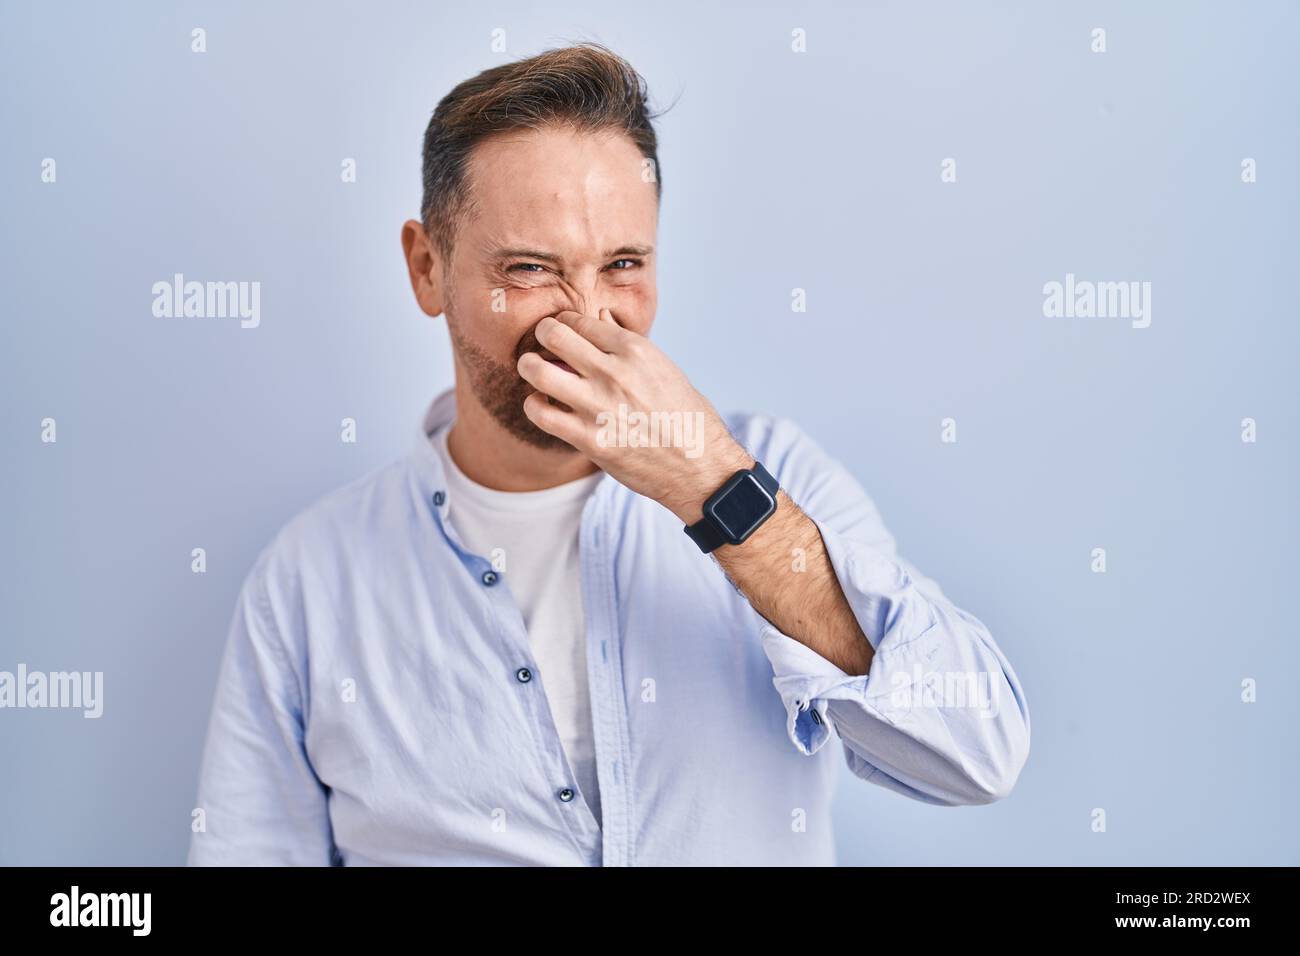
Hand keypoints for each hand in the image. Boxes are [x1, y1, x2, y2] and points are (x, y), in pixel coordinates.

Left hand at [517, 309, 752, 522]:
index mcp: (635, 349)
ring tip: (533, 371)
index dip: (565, 323)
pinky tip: (543, 407)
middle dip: (541, 334)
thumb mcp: (663, 368)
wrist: (699, 465)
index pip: (580, 320)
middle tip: (541, 344)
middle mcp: (615, 372)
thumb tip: (600, 319)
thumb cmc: (686, 416)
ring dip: (529, 367)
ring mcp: (599, 406)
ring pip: (538, 371)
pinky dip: (534, 406)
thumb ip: (627, 345)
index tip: (562, 332)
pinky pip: (541, 414)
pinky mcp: (590, 439)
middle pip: (553, 335)